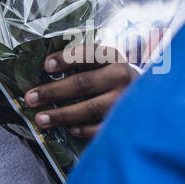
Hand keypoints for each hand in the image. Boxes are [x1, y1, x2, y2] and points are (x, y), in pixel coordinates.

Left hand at [23, 42, 137, 138]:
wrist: (153, 99)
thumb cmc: (118, 81)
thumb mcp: (107, 65)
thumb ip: (84, 65)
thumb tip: (46, 72)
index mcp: (113, 58)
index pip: (88, 53)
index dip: (66, 58)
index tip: (45, 66)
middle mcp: (121, 76)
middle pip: (83, 83)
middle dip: (53, 91)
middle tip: (31, 98)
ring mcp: (125, 100)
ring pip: (90, 108)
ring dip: (63, 114)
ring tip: (41, 119)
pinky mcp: (128, 120)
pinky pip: (102, 127)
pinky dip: (85, 130)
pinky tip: (71, 130)